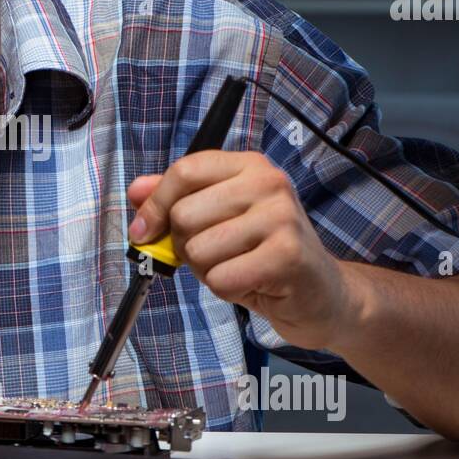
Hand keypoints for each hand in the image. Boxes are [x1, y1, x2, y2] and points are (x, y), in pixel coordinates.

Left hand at [126, 151, 363, 350]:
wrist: (322, 293)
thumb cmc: (263, 253)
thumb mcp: (218, 219)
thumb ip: (176, 200)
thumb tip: (136, 190)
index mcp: (248, 165)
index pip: (184, 171)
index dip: (154, 205)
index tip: (143, 231)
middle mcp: (268, 183)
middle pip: (185, 215)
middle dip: (188, 246)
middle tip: (220, 254)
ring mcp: (281, 217)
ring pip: (199, 250)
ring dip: (209, 271)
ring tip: (240, 267)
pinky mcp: (287, 255)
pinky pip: (221, 278)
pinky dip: (227, 290)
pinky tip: (252, 283)